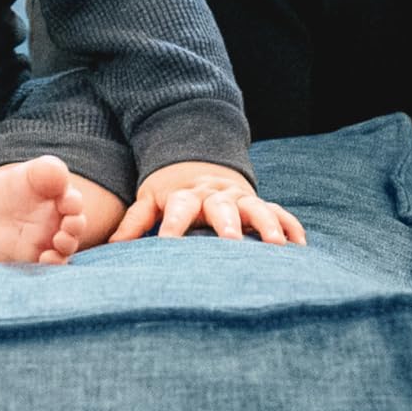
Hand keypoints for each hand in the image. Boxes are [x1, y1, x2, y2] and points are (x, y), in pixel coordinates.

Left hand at [109, 161, 304, 245]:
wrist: (201, 165)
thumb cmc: (172, 193)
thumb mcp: (151, 200)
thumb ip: (134, 222)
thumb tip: (111, 246)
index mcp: (186, 195)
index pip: (179, 208)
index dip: (174, 226)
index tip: (168, 245)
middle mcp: (216, 195)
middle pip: (221, 206)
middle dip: (227, 222)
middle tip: (231, 241)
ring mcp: (240, 198)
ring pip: (255, 207)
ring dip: (266, 224)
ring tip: (276, 245)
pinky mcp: (260, 204)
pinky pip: (279, 212)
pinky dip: (290, 226)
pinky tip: (299, 245)